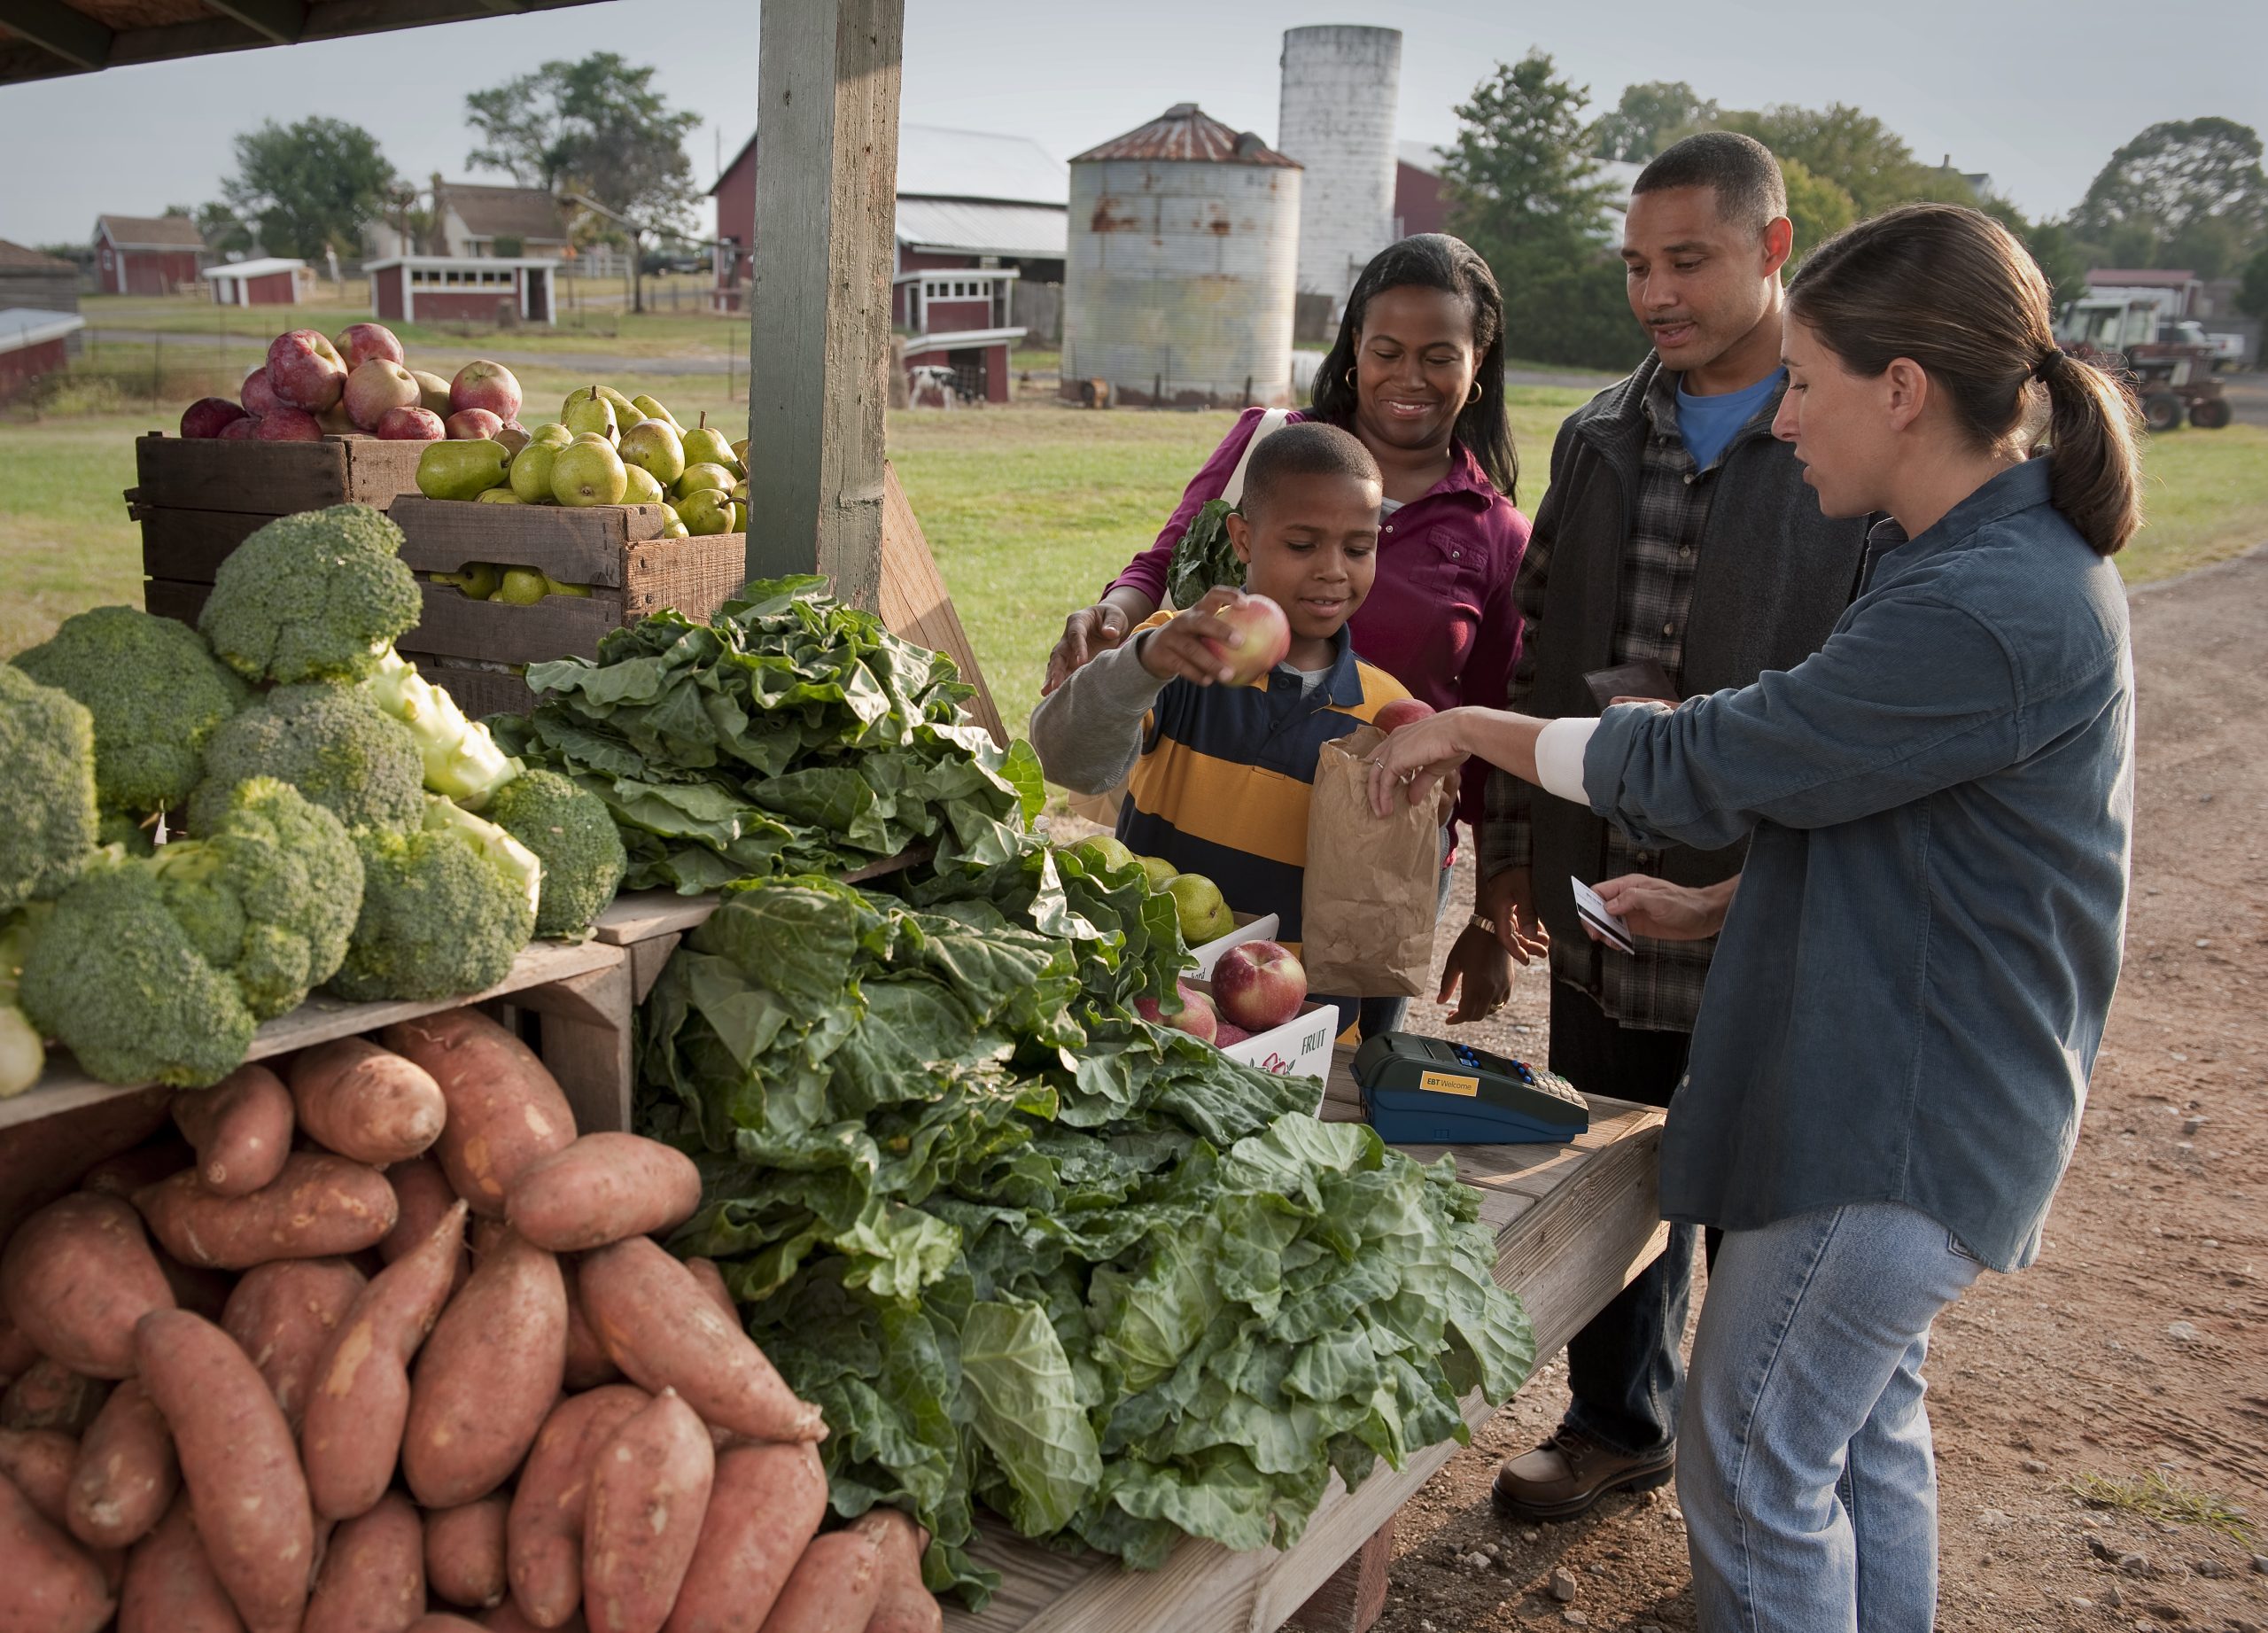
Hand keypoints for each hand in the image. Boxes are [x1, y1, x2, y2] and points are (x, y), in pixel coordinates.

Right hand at [1043, 602, 1133, 694]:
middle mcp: (1067, 636)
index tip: (1082, 662)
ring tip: (1046, 693)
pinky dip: (1058, 684)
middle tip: (1055, 684)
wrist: (1106, 623)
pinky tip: (1054, 696)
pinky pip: (1063, 673)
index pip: (1076, 634)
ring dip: (1052, 678)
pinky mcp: (1070, 662)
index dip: (1078, 647)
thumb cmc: (1111, 618)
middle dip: (1056, 668)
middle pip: (1059, 652)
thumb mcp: (1115, 616)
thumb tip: (1109, 633)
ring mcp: (1067, 651)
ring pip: (1056, 665)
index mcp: (1078, 620)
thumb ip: (1113, 623)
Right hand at [1136, 588, 1240, 684]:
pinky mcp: (1163, 655)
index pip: (1213, 595)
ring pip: (1192, 649)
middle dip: (1221, 630)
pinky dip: (1196, 674)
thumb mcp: (1204, 633)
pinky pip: (1182, 666)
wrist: (1153, 652)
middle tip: (1242, 642)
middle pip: (1201, 621)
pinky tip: (1209, 681)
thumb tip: (1268, 648)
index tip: (1247, 604)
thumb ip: (1227, 635)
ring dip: (1211, 662)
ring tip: (1229, 674)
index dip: (1229, 596)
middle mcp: (1183, 620)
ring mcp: (1171, 637)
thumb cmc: (1191, 641)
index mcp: (1197, 610)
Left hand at [1366, 708, 1470, 817]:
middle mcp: (1394, 740)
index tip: (1383, 791)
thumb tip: (1413, 801)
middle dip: (1374, 788)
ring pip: (1375, 775)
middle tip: (1377, 807)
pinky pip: (1384, 781)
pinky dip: (1383, 797)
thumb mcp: (1434, 768)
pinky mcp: (1396, 758)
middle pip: (1374, 766)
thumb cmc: (1453, 744)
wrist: (1461, 731)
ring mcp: (1393, 748)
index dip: (1380, 774)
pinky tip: (1387, 810)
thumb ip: (1420, 783)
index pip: (1383, 756)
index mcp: (1402, 737)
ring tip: (1381, 814)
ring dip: (1376, 797)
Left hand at [1437, 923, 1512, 1023]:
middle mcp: (1491, 989)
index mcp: (1476, 985)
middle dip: (1465, 1017)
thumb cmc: (1469, 942)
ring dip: (1478, 1012)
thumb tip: (1440, 1002)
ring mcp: (1503, 986)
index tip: (1448, 1019)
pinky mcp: (1509, 982)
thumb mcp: (1453, 961)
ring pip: (1490, 1010)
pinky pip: (1501, 1002)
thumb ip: (1446, 984)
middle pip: (1478, 1015)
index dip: (1456, 1019)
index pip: (1466, 1013)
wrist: (1493, 927)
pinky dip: (1491, 1006)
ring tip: (1467, 1006)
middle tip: (1454, 1013)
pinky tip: (1481, 999)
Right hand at [1476, 865, 1549, 965]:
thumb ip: (1527, 913)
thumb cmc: (1517, 869)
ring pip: (1517, 927)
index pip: (1505, 937)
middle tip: (1544, 953)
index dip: (1516, 951)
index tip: (1527, 961)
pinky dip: (1530, 925)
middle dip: (1527, 946)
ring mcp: (1505, 906)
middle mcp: (1500, 910)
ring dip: (1530, 936)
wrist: (1510, 851)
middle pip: (1512, 935)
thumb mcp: (1524, 890)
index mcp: (1499, 910)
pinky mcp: (1511, 900)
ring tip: (1546, 943)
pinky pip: (1519, 918)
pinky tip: (1541, 930)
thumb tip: (1530, 935)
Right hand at [1590, 874, 1733, 941]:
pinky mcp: (1638, 925)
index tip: (1591, 921)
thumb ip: (1632, 899)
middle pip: (1599, 907)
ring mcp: (1633, 912)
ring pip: (1607, 921)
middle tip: (1598, 936)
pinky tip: (1620, 944)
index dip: (1590, 905)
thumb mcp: (1658, 900)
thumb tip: (1609, 906)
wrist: (1704, 917)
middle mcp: (1628, 898)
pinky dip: (1615, 939)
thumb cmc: (1686, 904)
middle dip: (1594, 922)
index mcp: (1630, 886)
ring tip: (1612, 942)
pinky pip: (1619, 931)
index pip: (1599, 892)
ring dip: (1604, 932)